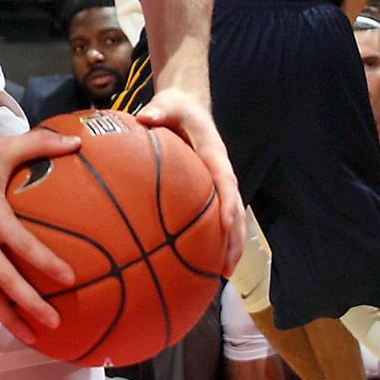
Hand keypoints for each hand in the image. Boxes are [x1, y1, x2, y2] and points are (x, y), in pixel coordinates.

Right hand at [0, 129, 81, 344]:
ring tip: (28, 334)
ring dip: (6, 315)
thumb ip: (41, 143)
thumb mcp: (3, 146)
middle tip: (53, 321)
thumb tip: (77, 142)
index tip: (68, 278)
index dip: (45, 263)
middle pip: (4, 279)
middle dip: (29, 304)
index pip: (22, 244)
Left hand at [137, 87, 242, 274]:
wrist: (188, 104)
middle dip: (234, 240)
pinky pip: (211, 217)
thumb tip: (144, 117)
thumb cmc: (177, 106)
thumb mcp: (168, 103)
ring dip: (228, 246)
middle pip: (235, 210)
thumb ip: (159, 110)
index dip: (228, 204)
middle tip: (228, 270)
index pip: (226, 182)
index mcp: (214, 154)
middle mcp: (220, 172)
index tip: (227, 225)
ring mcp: (215, 184)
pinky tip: (198, 262)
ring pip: (229, 219)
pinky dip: (211, 239)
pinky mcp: (206, 191)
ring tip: (221, 276)